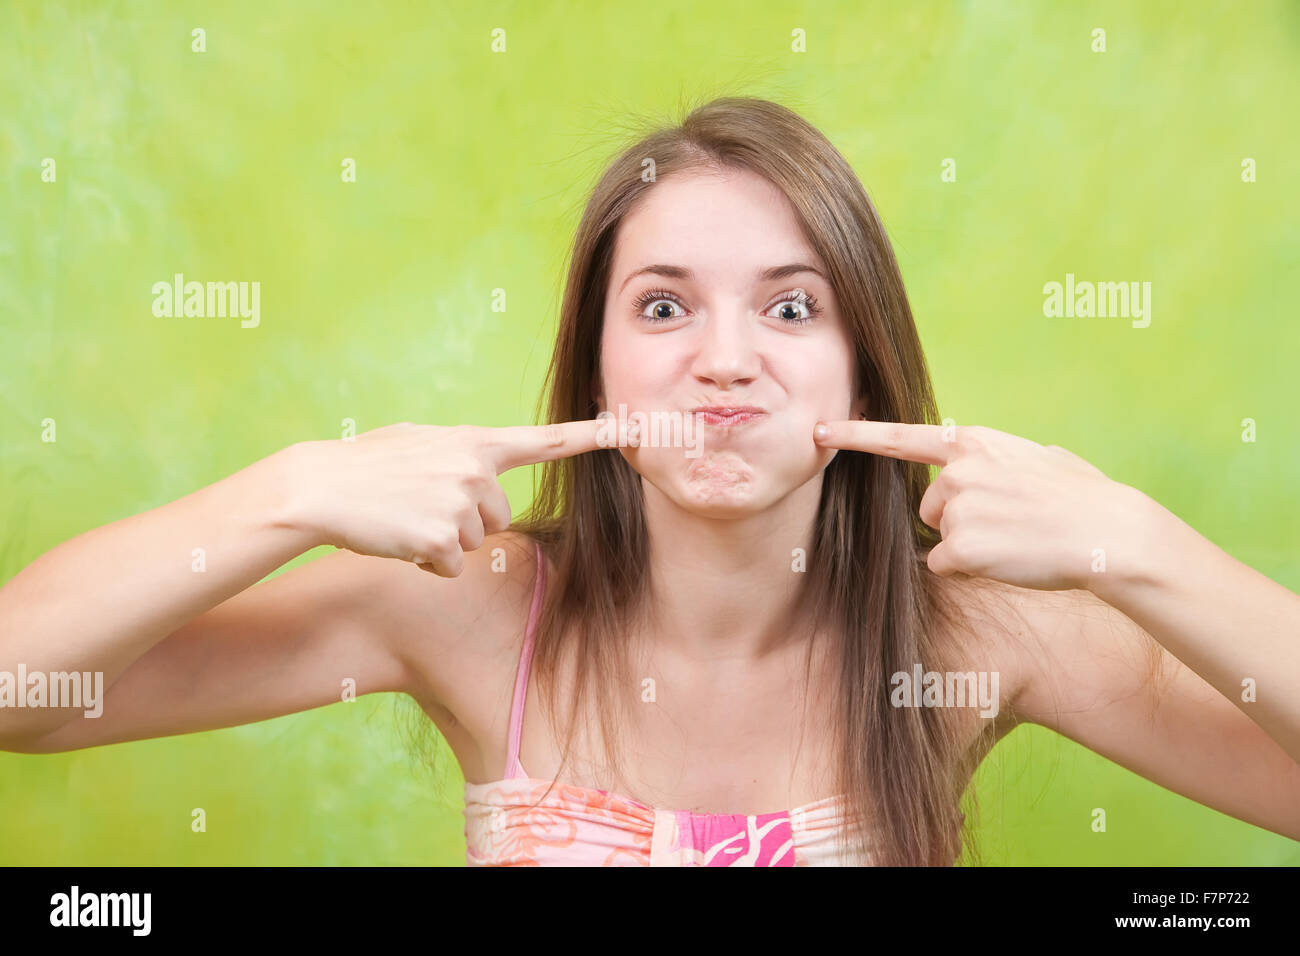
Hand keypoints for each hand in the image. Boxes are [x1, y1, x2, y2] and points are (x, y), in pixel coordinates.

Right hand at [286, 420, 610, 575]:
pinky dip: (424, 560)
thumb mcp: (419, 442)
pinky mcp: (444, 540)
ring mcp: (462, 504)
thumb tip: (482, 475)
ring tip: (404, 516)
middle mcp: (477, 469)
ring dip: (443, 539)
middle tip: (420, 505)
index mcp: (475, 441)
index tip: (637, 429)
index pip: (546, 441)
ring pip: (474, 542)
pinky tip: (397, 537)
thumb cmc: (366, 465)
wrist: (320, 487)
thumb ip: (460, 454)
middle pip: (499, 515)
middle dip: (466, 520)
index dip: (594, 437)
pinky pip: (449, 564)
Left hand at [812, 419, 1154, 591]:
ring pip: (943, 537)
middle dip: (958, 520)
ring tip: (1017, 538)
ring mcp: (958, 508)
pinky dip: (974, 570)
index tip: (820, 432)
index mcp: (975, 443)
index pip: (903, 438)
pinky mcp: (961, 546)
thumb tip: (1006, 466)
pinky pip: (949, 565)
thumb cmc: (1086, 497)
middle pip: (931, 507)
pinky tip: (1010, 559)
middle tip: (1010, 523)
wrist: (1107, 533)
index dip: (857, 435)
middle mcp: (958, 471)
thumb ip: (1005, 459)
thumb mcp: (1042, 458)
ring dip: (971, 545)